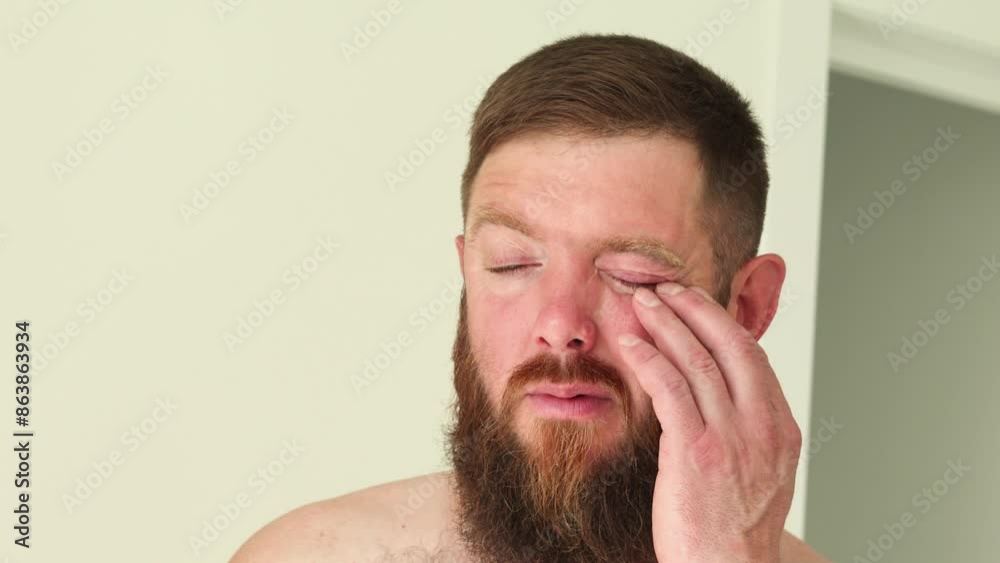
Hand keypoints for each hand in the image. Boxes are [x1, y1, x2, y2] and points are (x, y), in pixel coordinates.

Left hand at [618, 283, 801, 562]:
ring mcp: (731, 439)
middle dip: (696, 309)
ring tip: (642, 302)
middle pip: (730, 347)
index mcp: (781, 430)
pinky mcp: (695, 452)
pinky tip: (632, 342)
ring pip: (698, 361)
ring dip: (666, 324)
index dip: (721, 324)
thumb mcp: (759, 475)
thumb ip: (748, 432)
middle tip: (667, 287)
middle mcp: (763, 428)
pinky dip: (650, 358)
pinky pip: (671, 389)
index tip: (695, 305)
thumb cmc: (733, 532)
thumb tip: (723, 399)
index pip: (753, 358)